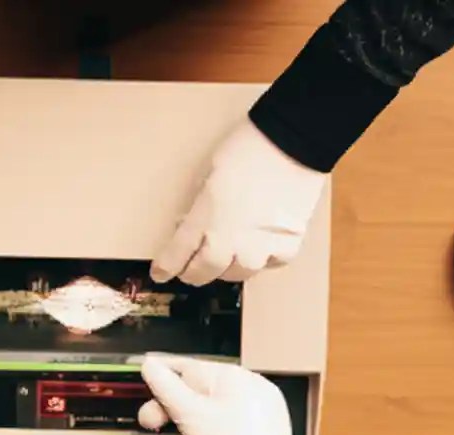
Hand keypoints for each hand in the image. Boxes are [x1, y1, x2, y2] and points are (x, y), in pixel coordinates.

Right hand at [138, 356, 325, 434]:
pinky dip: (209, 433)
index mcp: (239, 378)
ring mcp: (261, 414)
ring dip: (189, 421)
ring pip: (212, 409)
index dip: (161, 376)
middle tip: (151, 422)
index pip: (189, 367)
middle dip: (172, 405)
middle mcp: (254, 390)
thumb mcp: (191, 418)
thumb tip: (150, 365)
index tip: (141, 378)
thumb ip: (167, 388)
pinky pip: (227, 425)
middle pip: (200, 389)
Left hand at [151, 119, 326, 285]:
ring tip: (227, 255)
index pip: (177, 256)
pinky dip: (262, 258)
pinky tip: (260, 246)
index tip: (160, 273)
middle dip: (194, 272)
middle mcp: (231, 241)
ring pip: (238, 274)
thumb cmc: (246, 149)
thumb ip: (198, 207)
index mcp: (205, 219)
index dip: (165, 268)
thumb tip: (190, 225)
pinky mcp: (289, 245)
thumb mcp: (207, 174)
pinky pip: (270, 264)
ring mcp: (262, 247)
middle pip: (206, 274)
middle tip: (192, 268)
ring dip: (228, 267)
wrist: (292, 141)